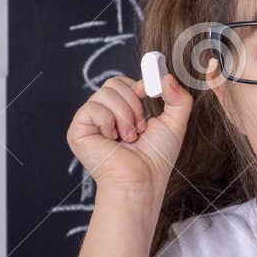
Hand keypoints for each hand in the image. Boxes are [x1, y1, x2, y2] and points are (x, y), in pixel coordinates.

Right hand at [66, 65, 193, 198]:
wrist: (142, 180)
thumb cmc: (156, 158)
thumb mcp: (174, 123)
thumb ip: (178, 98)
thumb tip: (166, 76)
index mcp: (122, 111)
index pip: (123, 83)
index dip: (137, 84)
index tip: (148, 92)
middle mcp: (104, 114)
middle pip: (113, 83)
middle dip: (133, 104)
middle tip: (140, 128)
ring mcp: (89, 122)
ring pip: (104, 94)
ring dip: (125, 116)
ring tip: (129, 138)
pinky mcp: (78, 130)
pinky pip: (92, 108)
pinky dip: (109, 122)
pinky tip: (112, 139)